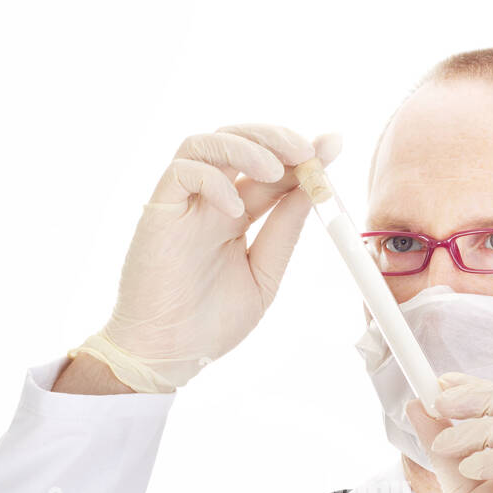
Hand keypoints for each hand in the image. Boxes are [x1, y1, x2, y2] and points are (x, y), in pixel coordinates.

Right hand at [72, 124, 341, 392]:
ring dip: (247, 146)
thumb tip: (314, 190)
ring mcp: (184, 203)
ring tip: (277, 168)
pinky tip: (234, 209)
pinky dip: (213, 179)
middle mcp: (210, 201)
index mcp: (236, 216)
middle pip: (241, 143)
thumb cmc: (211, 322)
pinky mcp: (159, 209)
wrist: (171, 355)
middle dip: (278, 138)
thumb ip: (284, 232)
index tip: (333, 145)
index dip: (302, 155)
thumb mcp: (263, 274)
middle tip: (309, 149)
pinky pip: (182, 170)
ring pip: (209, 143)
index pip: (270, 171)